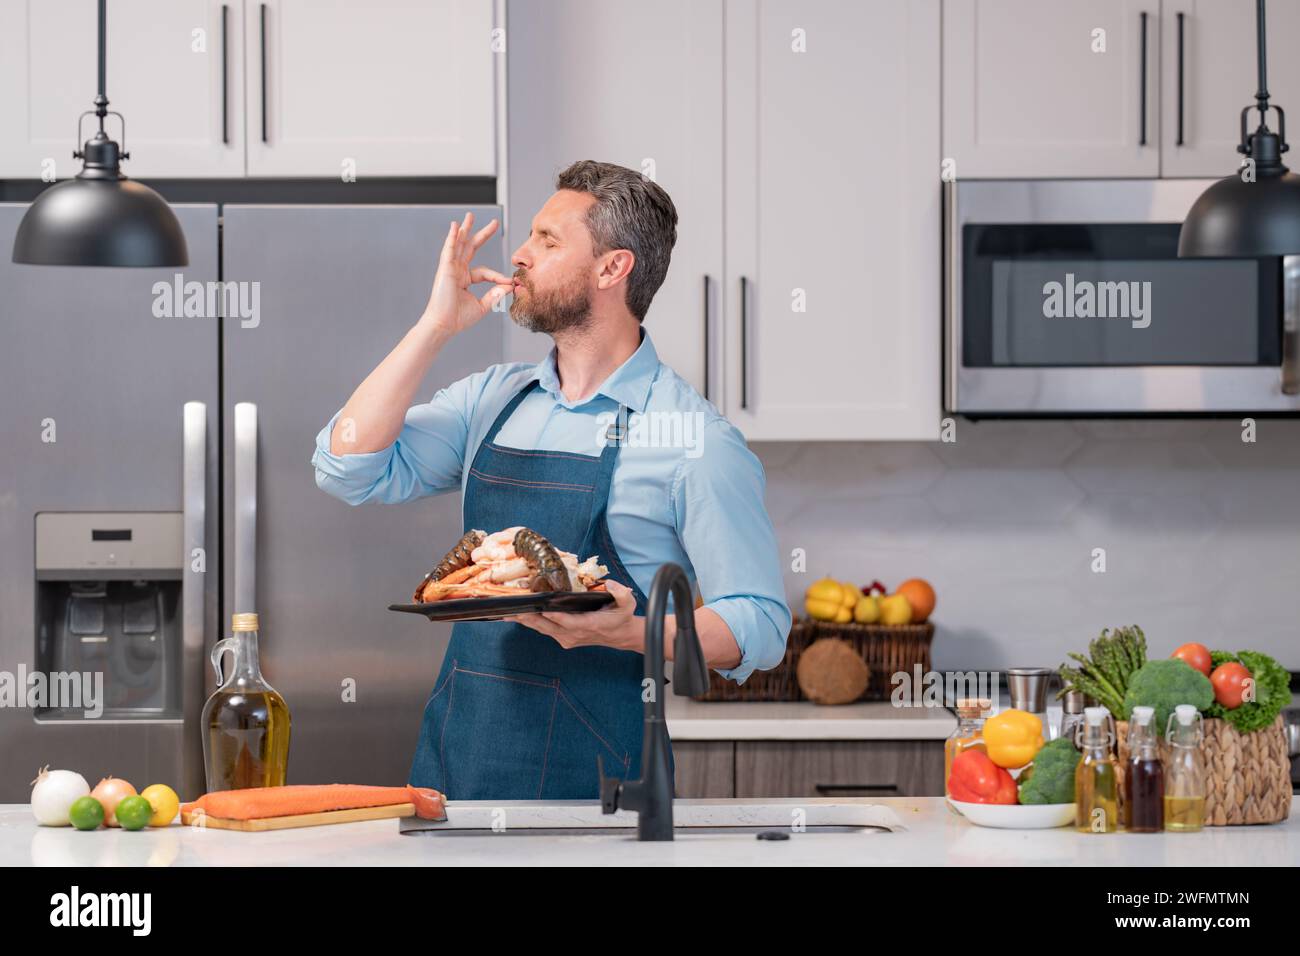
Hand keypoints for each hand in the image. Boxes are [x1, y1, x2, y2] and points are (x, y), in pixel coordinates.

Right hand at [421, 211, 513, 335]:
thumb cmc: (458, 318)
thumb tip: (510, 285)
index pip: (485, 272)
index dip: (498, 276)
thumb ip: (495, 295)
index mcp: (465, 279)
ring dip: (465, 229)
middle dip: (483, 235)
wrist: (444, 325)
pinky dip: (452, 237)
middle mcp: (458, 271)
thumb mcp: (482, 306)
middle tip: (495, 223)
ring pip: (459, 244)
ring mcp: (450, 268)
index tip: (510, 282)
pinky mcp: (445, 269)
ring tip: (471, 215)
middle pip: (471, 248)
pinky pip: (449, 249)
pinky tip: (455, 226)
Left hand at [508, 580, 640, 650]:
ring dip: (526, 621)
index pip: (569, 622)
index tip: (543, 609)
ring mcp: (567, 638)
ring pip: (543, 629)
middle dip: (531, 618)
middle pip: (549, 627)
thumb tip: (610, 583)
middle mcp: (575, 634)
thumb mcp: (628, 603)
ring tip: (508, 613)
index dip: (555, 617)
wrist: (621, 635)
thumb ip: (621, 593)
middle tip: (514, 610)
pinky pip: (544, 630)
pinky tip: (517, 616)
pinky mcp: (563, 638)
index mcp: (589, 625)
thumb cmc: (621, 616)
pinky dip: (531, 622)